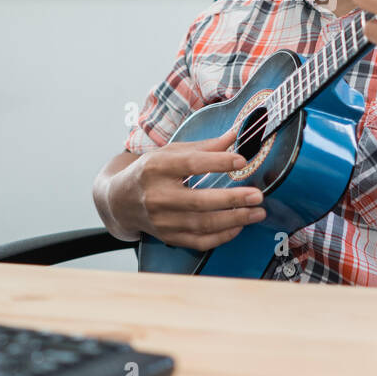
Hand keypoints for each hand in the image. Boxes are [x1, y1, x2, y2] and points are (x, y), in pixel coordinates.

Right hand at [120, 126, 266, 249]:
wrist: (119, 200)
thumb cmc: (149, 172)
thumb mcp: (170, 152)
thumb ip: (204, 147)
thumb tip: (236, 135)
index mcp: (156, 167)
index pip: (191, 164)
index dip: (218, 162)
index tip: (242, 160)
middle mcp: (157, 195)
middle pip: (199, 200)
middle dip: (232, 199)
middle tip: (257, 195)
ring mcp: (161, 220)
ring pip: (202, 224)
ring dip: (234, 219)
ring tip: (257, 212)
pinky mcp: (167, 237)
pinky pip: (199, 241)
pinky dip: (222, 236)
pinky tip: (239, 226)